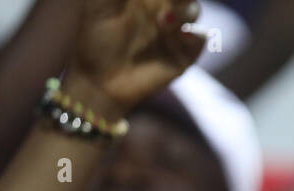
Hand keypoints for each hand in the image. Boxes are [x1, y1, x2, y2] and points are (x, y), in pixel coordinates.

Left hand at [68, 0, 205, 113]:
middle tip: (163, 7)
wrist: (98, 80)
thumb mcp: (100, 2)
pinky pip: (200, 39)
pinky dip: (193, 35)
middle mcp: (164, 8)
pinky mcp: (183, 55)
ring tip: (162, 21)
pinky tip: (178, 37)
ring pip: (193, 10)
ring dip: (182, 12)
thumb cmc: (94, 37)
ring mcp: (175, 31)